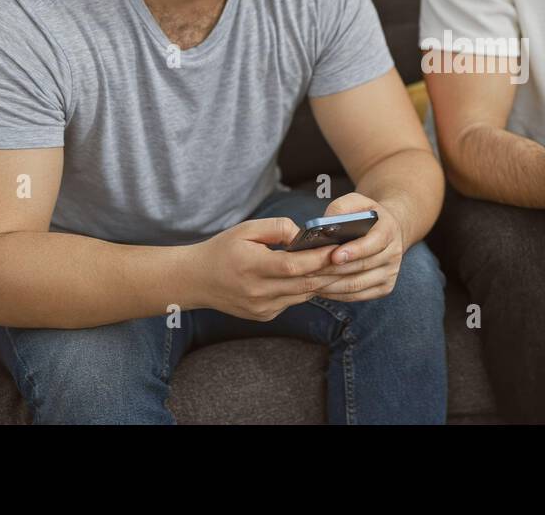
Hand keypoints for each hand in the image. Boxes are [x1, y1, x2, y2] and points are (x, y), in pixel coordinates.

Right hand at [191, 218, 341, 321]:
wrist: (196, 280)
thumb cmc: (222, 250)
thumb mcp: (246, 229)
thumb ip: (277, 228)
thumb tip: (304, 235)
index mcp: (252, 267)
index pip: (294, 266)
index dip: (319, 258)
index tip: (338, 248)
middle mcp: (258, 292)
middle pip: (304, 284)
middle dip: (329, 270)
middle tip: (349, 257)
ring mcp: (262, 307)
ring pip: (303, 295)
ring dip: (321, 281)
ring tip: (338, 266)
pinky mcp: (264, 315)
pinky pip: (293, 301)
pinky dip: (305, 289)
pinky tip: (315, 276)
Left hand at [308, 192, 404, 301]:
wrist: (386, 231)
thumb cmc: (365, 216)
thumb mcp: (356, 202)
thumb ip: (341, 207)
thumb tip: (324, 223)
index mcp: (390, 229)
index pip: (374, 243)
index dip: (354, 251)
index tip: (334, 256)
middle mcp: (394, 253)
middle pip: (362, 266)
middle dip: (333, 269)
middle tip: (308, 270)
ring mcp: (390, 273)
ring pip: (357, 285)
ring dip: (331, 284)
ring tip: (309, 281)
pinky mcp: (384, 288)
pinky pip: (357, 296)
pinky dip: (336, 294)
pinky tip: (319, 288)